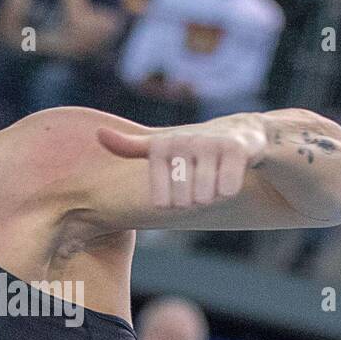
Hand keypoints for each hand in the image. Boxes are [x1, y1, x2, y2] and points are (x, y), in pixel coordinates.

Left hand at [97, 116, 266, 207]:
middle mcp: (184, 140)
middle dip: (194, 201)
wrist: (242, 133)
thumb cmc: (194, 147)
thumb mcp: (161, 145)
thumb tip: (99, 133)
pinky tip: (230, 177)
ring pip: (205, 196)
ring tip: (215, 181)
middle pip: (184, 200)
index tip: (174, 199)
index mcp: (162, 146)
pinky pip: (227, 188)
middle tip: (201, 186)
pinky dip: (229, 190)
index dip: (171, 205)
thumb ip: (131, 146)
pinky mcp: (236, 148)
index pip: (161, 199)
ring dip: (212, 196)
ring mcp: (210, 143)